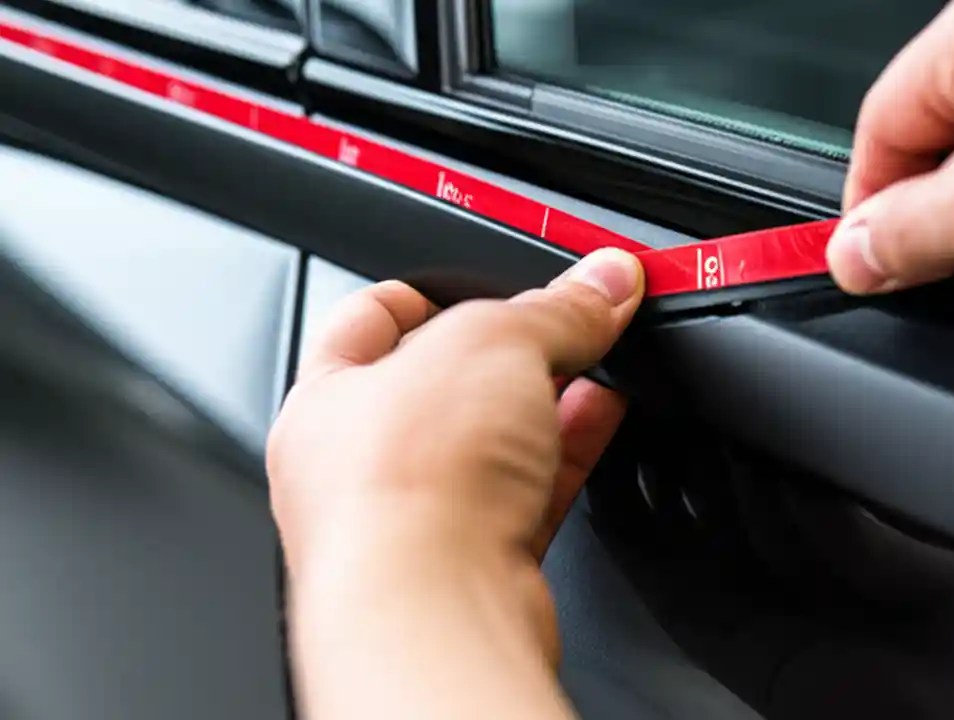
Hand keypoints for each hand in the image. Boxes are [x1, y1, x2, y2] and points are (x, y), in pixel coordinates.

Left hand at [266, 248, 643, 719]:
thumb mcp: (494, 342)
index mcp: (324, 402)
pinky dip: (570, 453)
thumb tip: (602, 281)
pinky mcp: (479, 565)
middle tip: (566, 318)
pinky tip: (604, 418)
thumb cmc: (407, 484)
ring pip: (491, 445)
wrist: (437, 608)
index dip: (430, 289)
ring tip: (599, 361)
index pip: (369, 321)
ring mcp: (420, 524)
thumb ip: (556, 308)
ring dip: (549, 401)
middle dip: (509, 350)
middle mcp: (360, 470)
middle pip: (444, 386)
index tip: (485, 277)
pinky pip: (530, 493)